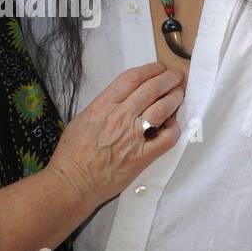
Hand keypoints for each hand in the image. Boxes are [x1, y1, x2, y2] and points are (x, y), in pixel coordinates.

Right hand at [48, 62, 183, 210]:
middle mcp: (120, 116)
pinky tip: (173, 125)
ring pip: (162, 109)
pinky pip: (166, 138)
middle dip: (168, 79)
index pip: (132, 78)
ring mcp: (132, 136)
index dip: (150, 69)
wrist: (73, 182)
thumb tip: (121, 100)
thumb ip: (103, 106)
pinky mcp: (142, 156)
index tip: (159, 68)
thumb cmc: (72, 153)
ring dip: (174, 98)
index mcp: (103, 105)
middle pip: (151, 89)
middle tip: (176, 77)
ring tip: (179, 94)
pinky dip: (174, 128)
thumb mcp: (82, 119)